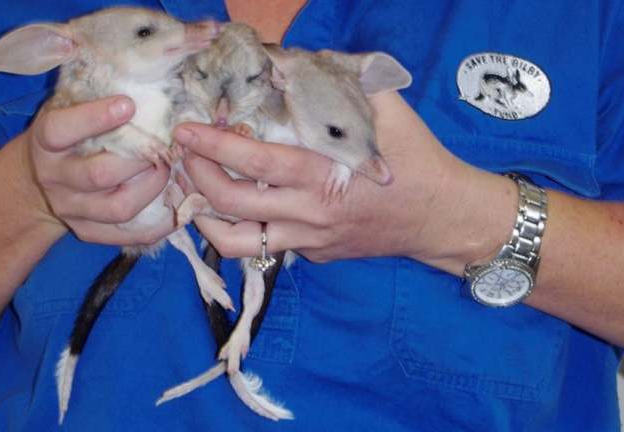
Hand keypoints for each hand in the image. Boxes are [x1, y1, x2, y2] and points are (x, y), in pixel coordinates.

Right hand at [23, 95, 172, 244]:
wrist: (41, 179)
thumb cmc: (70, 133)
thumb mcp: (69, 108)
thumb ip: (94, 98)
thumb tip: (144, 79)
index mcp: (46, 142)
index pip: (61, 130)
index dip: (95, 118)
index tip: (129, 104)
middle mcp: (54, 178)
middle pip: (98, 174)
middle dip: (140, 160)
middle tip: (165, 147)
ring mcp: (70, 209)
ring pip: (118, 208)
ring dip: (153, 188)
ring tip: (168, 170)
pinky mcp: (87, 232)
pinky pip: (127, 235)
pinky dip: (158, 223)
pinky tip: (175, 206)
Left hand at [176, 92, 514, 272]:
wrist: (441, 216)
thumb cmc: (416, 158)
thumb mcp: (387, 109)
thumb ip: (340, 80)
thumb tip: (288, 59)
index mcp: (325, 175)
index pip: (257, 163)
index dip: (216, 145)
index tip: (187, 130)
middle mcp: (310, 214)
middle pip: (234, 203)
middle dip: (196, 175)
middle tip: (183, 153)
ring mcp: (308, 241)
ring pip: (237, 242)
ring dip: (204, 216)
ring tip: (191, 191)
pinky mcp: (311, 256)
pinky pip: (262, 248)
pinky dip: (235, 230)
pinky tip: (227, 209)